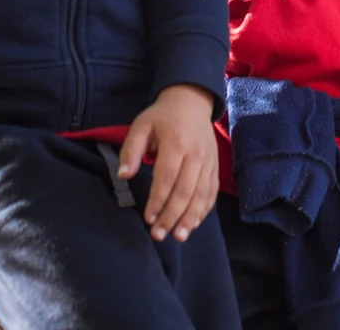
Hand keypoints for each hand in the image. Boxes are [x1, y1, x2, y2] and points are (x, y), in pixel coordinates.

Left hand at [118, 84, 217, 242]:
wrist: (191, 101)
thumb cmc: (162, 117)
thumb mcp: (140, 125)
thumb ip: (130, 150)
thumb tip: (124, 176)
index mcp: (176, 143)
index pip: (167, 177)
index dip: (158, 200)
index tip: (148, 218)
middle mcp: (196, 153)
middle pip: (186, 190)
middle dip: (172, 216)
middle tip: (159, 235)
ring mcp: (209, 161)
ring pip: (201, 194)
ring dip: (190, 218)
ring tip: (179, 237)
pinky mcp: (215, 166)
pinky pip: (212, 192)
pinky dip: (204, 210)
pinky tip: (194, 224)